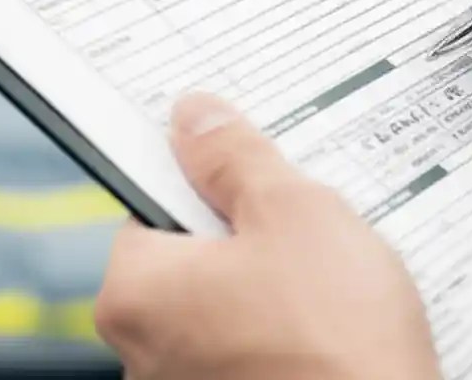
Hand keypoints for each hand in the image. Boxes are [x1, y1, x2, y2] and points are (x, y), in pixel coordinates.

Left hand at [94, 93, 440, 379]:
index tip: (251, 180)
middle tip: (305, 235)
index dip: (208, 184)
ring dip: (270, 290)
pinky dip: (283, 335)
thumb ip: (234, 157)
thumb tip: (195, 118)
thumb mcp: (292, 212)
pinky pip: (250, 350)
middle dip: (246, 240)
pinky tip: (330, 331)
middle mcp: (141, 353)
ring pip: (225, 308)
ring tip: (329, 289)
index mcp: (135, 293)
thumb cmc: (336, 337)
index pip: (152, 208)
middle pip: (190, 260)